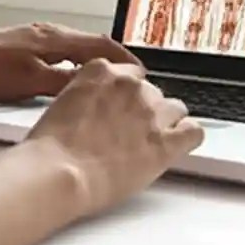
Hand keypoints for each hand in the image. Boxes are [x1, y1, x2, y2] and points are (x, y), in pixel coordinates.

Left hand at [0, 23, 140, 102]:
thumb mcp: (29, 82)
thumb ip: (61, 83)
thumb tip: (90, 87)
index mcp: (54, 39)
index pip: (100, 45)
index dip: (124, 60)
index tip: (141, 73)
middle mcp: (49, 33)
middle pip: (92, 43)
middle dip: (115, 60)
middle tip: (133, 76)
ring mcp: (36, 37)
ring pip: (77, 46)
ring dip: (96, 61)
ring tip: (110, 79)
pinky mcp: (26, 44)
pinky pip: (62, 50)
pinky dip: (77, 61)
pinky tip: (74, 76)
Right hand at [27, 60, 203, 216]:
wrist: (57, 172)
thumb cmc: (51, 147)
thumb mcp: (63, 102)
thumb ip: (89, 95)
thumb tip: (97, 106)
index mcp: (103, 72)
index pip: (131, 74)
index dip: (128, 95)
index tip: (124, 108)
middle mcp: (131, 87)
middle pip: (153, 92)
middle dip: (145, 111)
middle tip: (130, 134)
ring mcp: (151, 113)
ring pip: (176, 110)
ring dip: (166, 123)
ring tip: (151, 143)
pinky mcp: (165, 142)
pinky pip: (193, 132)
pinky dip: (187, 138)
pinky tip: (176, 147)